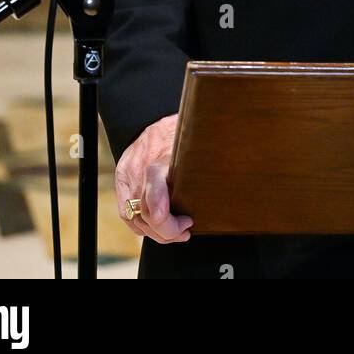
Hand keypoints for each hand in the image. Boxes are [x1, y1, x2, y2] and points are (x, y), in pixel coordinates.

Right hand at [114, 113, 191, 244]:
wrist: (150, 121)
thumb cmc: (178, 130)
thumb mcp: (193, 138)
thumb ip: (204, 153)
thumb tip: (232, 160)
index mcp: (160, 157)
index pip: (155, 187)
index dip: (164, 209)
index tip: (185, 223)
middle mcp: (140, 170)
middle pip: (148, 212)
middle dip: (168, 230)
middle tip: (187, 230)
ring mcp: (128, 178)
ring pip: (138, 219)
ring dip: (158, 232)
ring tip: (177, 232)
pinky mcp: (121, 183)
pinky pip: (128, 215)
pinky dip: (143, 227)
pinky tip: (158, 228)